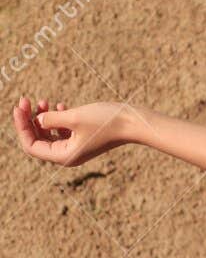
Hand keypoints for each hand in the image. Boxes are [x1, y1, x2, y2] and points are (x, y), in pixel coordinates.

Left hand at [12, 97, 134, 166]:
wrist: (134, 122)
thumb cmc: (107, 121)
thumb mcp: (74, 117)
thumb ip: (51, 119)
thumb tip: (37, 120)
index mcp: (64, 156)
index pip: (31, 146)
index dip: (22, 127)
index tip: (19, 107)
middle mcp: (68, 154)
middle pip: (38, 140)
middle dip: (29, 120)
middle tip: (25, 101)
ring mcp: (76, 146)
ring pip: (49, 134)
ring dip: (42, 118)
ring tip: (42, 101)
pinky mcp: (84, 137)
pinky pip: (62, 130)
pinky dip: (56, 119)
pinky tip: (59, 104)